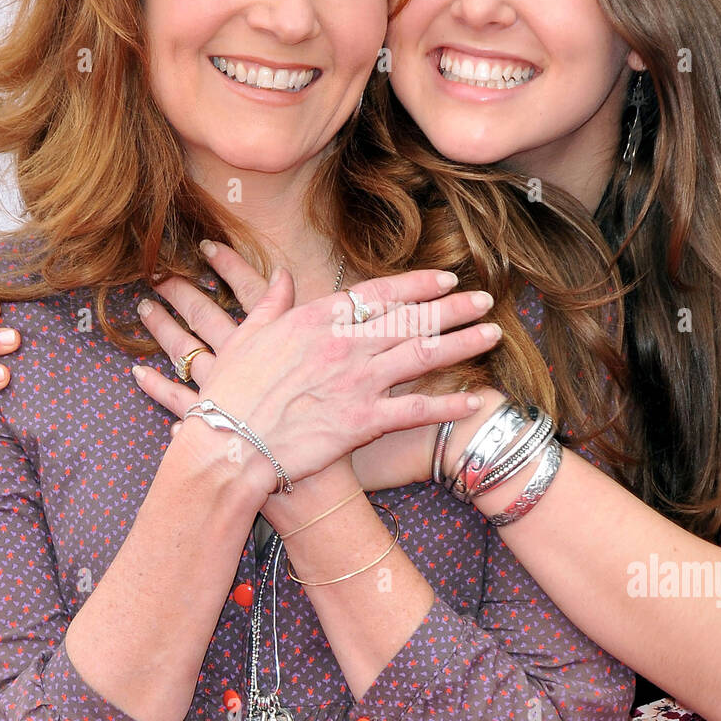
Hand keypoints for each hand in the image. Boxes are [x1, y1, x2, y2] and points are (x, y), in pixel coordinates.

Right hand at [132, 241, 498, 487]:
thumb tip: (284, 278)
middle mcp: (345, 344)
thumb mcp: (247, 334)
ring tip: (492, 334)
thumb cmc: (230, 390)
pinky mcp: (362, 422)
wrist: (228, 442)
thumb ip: (272, 303)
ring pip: (423, 355)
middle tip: (485, 300)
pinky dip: (448, 405)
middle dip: (453, 308)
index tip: (445, 278)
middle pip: (412, 320)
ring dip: (462, 343)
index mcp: (318, 319)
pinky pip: (415, 410)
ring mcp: (357, 382)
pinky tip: (475, 400)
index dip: (417, 285)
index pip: (380, 294)